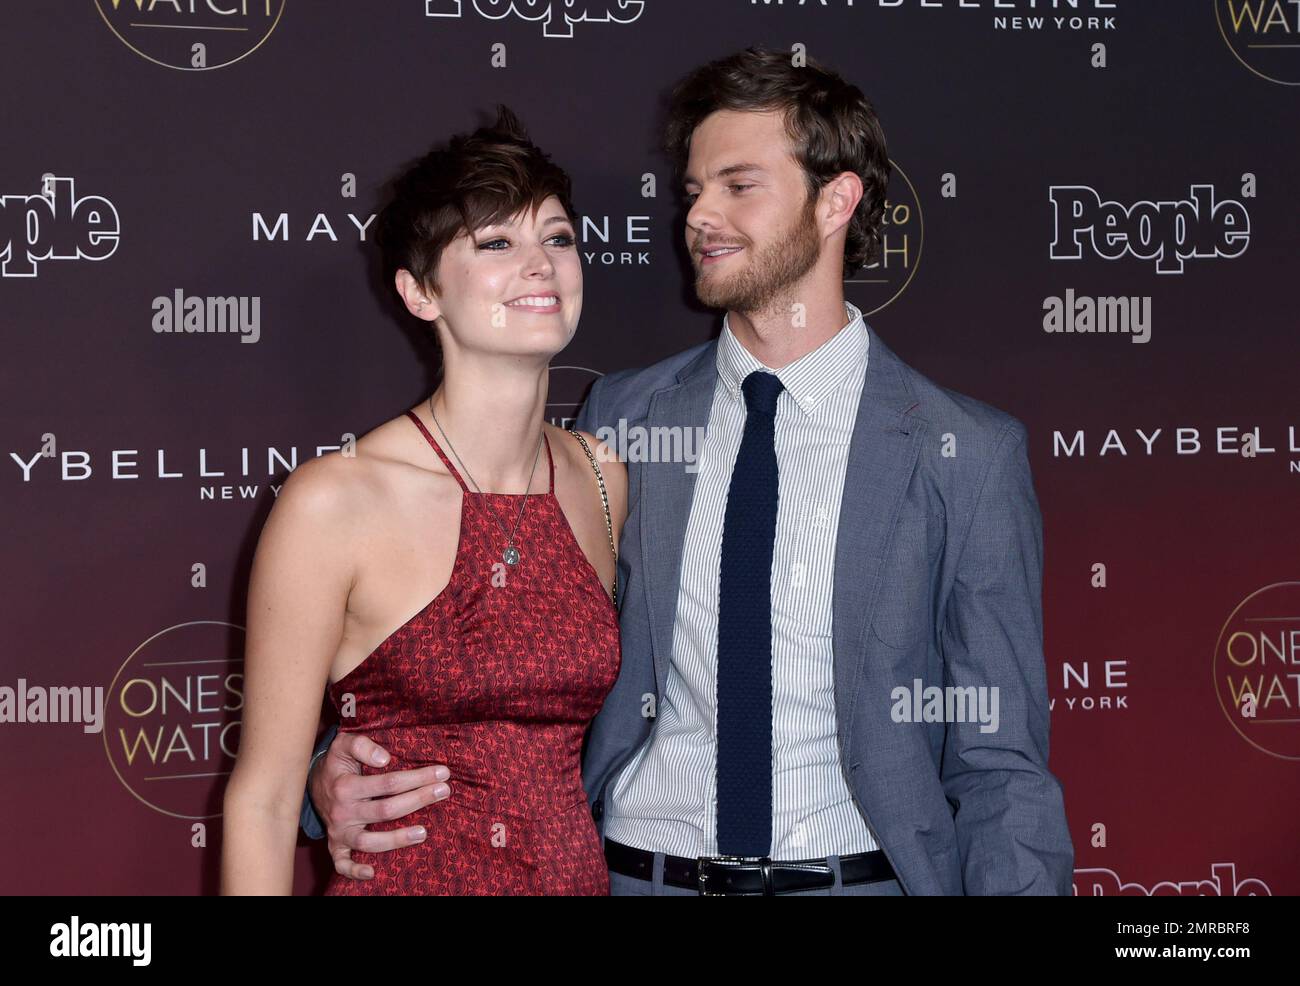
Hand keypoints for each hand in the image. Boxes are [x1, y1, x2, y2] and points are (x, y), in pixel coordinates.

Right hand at [310, 730, 450, 880]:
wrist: (311, 783)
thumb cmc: (337, 763)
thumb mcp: (343, 745)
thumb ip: (361, 745)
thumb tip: (385, 759)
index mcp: (346, 786)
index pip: (388, 783)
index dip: (417, 778)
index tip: (441, 773)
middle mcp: (343, 811)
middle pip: (386, 810)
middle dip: (419, 800)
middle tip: (444, 791)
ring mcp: (340, 831)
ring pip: (369, 841)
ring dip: (397, 839)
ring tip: (424, 832)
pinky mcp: (336, 845)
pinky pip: (342, 863)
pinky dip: (354, 871)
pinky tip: (372, 873)